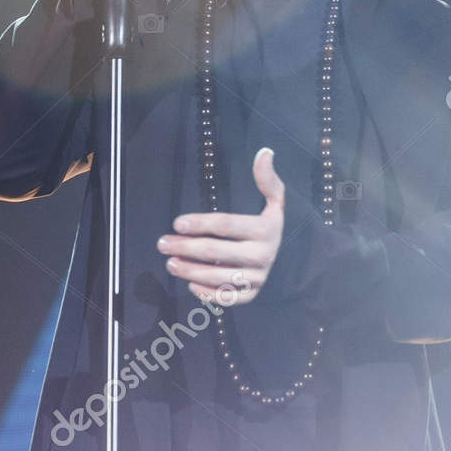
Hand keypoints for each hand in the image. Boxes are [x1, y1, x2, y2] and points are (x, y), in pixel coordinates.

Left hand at [157, 148, 284, 306]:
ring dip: (189, 270)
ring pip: (217, 276)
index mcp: (266, 229)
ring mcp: (258, 278)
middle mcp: (263, 255)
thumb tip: (264, 152)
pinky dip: (205, 292)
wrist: (288, 259)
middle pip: (216, 251)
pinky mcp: (251, 294)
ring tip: (169, 262)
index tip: (177, 222)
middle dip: (185, 247)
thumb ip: (267, 179)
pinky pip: (225, 298)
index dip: (199, 223)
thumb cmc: (268, 226)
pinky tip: (189, 282)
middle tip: (162, 243)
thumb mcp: (274, 202)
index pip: (225, 225)